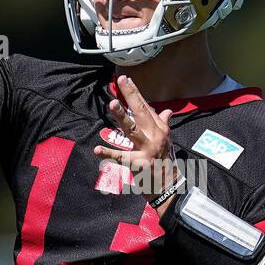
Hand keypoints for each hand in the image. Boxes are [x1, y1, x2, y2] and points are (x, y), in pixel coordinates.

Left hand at [93, 74, 180, 206]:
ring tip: (113, 105)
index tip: (125, 79)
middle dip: (131, 96)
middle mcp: (155, 136)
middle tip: (121, 82)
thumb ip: (163, 124)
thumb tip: (168, 111)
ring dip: (122, 117)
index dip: (135, 93)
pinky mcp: (138, 164)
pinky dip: (108, 154)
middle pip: (141, 113)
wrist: (168, 185)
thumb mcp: (165, 141)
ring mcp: (147, 150)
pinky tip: (97, 150)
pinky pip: (121, 157)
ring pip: (132, 129)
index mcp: (159, 129)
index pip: (145, 107)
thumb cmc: (164, 161)